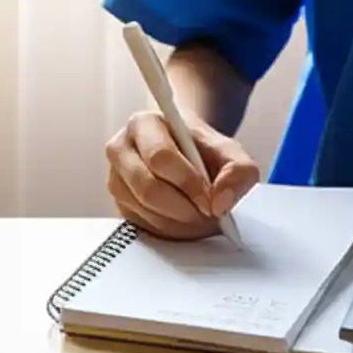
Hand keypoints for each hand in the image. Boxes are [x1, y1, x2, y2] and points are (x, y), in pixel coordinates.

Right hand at [104, 110, 258, 239]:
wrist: (187, 154)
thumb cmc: (203, 150)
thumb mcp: (231, 153)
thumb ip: (238, 171)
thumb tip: (220, 203)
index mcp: (144, 124)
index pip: (161, 157)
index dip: (188, 183)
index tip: (211, 200)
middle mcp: (120, 148)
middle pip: (147, 187)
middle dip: (182, 207)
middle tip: (206, 213)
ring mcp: (114, 178)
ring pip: (143, 209)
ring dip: (177, 221)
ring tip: (198, 215)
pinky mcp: (117, 203)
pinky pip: (140, 224)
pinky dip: (167, 229)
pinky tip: (182, 219)